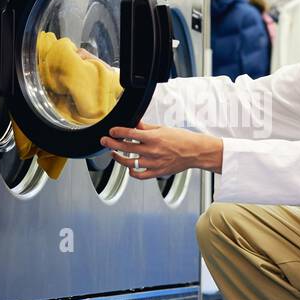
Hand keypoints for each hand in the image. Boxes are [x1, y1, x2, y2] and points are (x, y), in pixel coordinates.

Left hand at [101, 122, 222, 178]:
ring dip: (118, 158)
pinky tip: (129, 167)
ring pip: (129, 162)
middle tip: (104, 141)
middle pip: (125, 147)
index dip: (117, 132)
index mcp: (153, 138)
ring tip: (113, 154)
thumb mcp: (162, 129)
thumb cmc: (181, 139)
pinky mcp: (157, 172)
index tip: (111, 131)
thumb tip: (134, 123)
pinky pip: (139, 175)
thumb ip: (146, 128)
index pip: (129, 133)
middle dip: (111, 143)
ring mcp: (153, 163)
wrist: (195, 152)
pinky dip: (132, 172)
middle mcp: (152, 151)